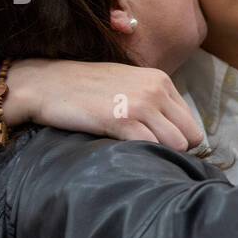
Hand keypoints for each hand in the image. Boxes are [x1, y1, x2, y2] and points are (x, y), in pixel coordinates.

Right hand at [4, 59, 204, 151]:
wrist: (47, 84)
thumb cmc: (86, 87)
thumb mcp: (128, 83)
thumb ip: (153, 100)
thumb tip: (175, 130)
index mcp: (160, 80)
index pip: (191, 121)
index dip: (179, 138)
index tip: (159, 146)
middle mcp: (155, 90)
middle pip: (190, 136)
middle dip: (176, 151)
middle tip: (152, 155)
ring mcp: (140, 105)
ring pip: (177, 145)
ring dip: (162, 156)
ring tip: (140, 155)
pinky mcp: (122, 120)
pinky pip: (151, 147)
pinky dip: (144, 157)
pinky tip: (128, 154)